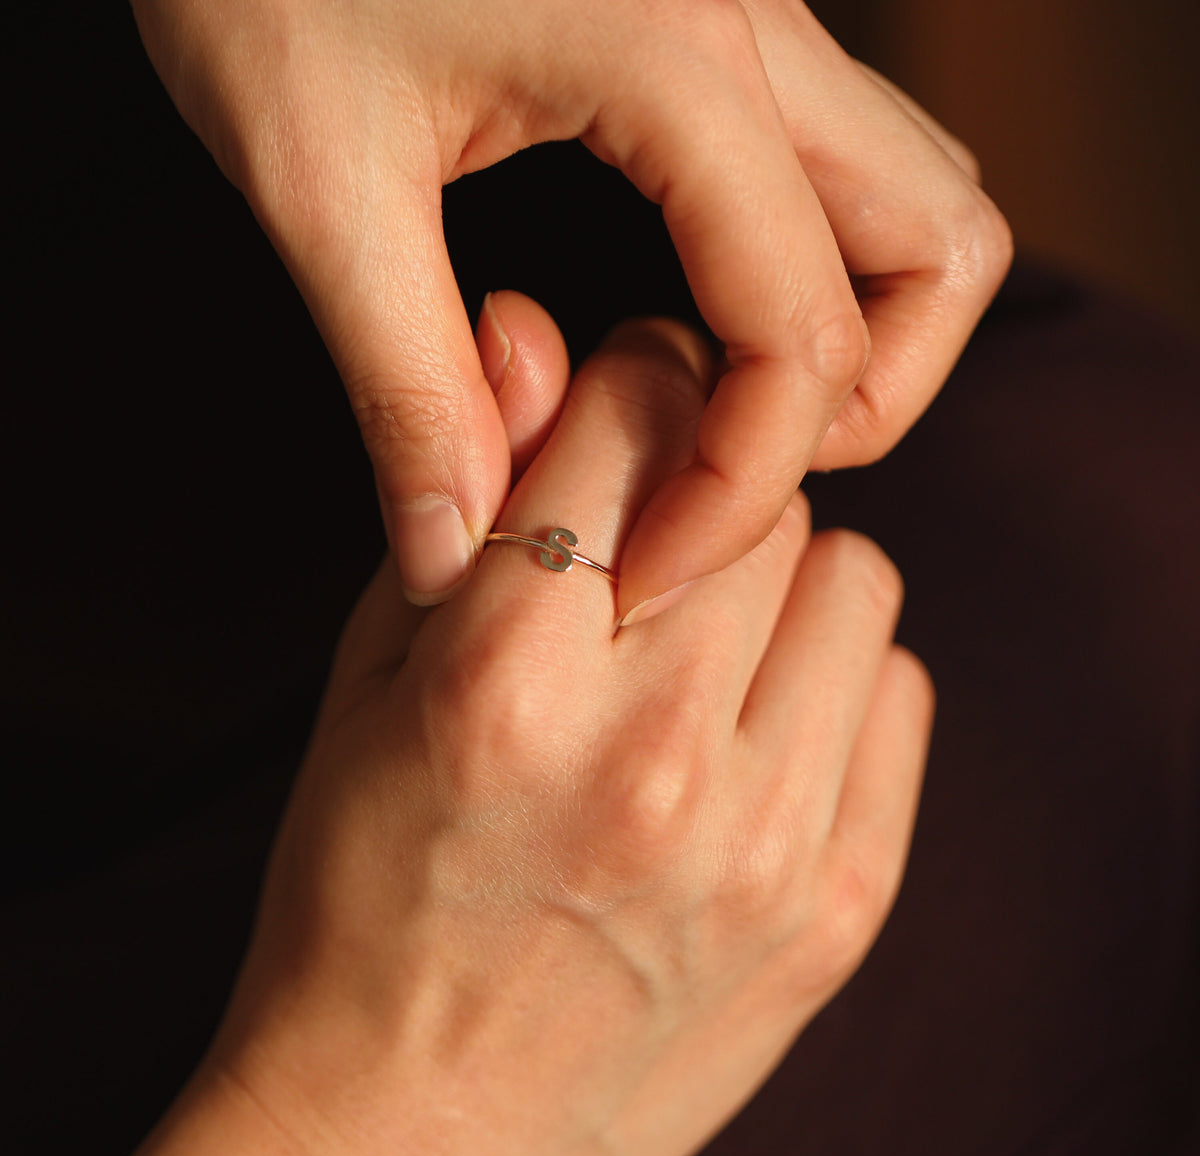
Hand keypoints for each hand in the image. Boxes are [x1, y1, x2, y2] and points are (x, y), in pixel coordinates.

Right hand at [103, 296, 933, 1155]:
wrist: (410, 1139)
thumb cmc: (361, 896)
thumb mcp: (371, 685)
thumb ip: (467, 503)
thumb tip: (535, 329)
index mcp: (503, 686)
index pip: (632, 415)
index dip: (627, 378)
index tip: (621, 403)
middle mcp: (648, 759)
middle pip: (758, 487)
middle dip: (702, 478)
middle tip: (649, 540)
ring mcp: (762, 845)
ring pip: (850, 573)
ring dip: (777, 578)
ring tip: (702, 643)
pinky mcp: (839, 910)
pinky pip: (896, 690)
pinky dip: (833, 677)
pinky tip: (756, 727)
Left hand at [130, 0, 1010, 616]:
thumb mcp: (318, 180)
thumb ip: (405, 386)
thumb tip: (454, 555)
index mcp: (672, 61)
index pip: (802, 335)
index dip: (741, 493)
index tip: (646, 572)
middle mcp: (752, 24)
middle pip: (941, 248)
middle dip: (861, 405)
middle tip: (731, 479)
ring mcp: (748, 15)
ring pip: (919, 197)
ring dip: (864, 334)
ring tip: (730, 416)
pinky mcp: (713, 26)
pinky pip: (836, 168)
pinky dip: (813, 274)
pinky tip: (698, 327)